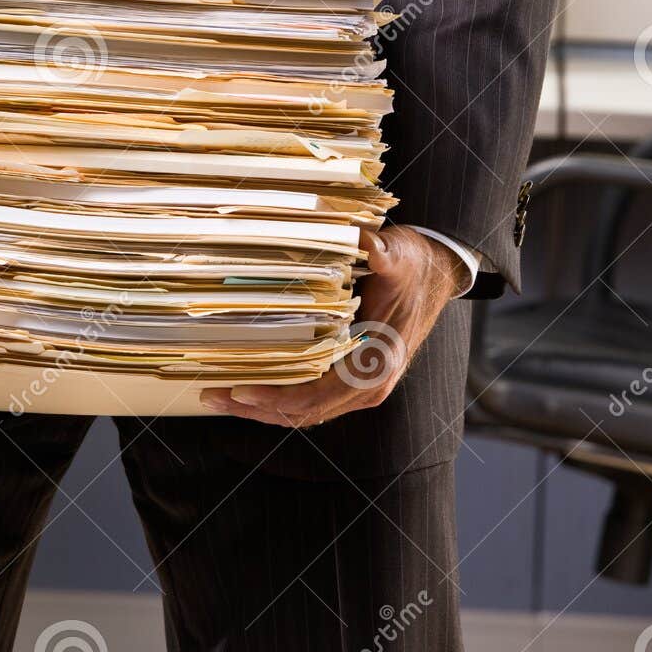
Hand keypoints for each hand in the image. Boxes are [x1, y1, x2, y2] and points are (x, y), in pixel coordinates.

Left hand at [200, 225, 467, 428]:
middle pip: (304, 413)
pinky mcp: (356, 378)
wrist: (439, 275)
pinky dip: (282, 397)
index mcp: (376, 364)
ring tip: (222, 396)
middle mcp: (369, 385)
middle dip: (256, 408)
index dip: (275, 397)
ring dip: (265, 406)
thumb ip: (380, 251)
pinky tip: (255, 384)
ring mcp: (363, 386)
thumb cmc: (416, 266)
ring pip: (307, 412)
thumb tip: (362, 238)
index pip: (317, 396)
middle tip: (211, 396)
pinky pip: (314, 400)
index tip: (240, 390)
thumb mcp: (400, 255)